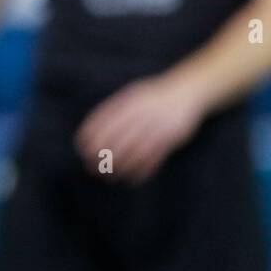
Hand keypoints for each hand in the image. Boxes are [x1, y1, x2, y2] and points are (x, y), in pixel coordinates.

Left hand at [75, 75, 206, 183]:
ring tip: (110, 176)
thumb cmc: (152, 95)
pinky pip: (154, 159)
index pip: (103, 125)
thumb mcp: (130, 95)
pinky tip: (131, 179)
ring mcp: (158, 127)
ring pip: (134, 154)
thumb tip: (89, 132)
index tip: (83, 152)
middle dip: (101, 158)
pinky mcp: (172, 139)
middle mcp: (142, 115)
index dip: (90, 141)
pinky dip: (141, 172)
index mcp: (128, 103)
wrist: (187, 91)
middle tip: (93, 168)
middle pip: (116, 141)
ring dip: (120, 168)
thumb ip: (111, 110)